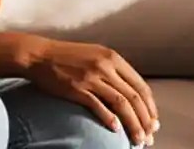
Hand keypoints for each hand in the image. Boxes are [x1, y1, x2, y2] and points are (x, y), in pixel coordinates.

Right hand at [27, 39, 158, 145]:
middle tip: (149, 136)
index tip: (154, 122)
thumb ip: (113, 70)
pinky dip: (109, 119)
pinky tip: (116, 131)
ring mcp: (92, 77)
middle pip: (134, 97)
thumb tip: (131, 93)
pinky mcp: (77, 88)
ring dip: (133, 124)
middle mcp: (106, 66)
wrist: (39, 55)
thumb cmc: (68, 57)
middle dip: (145, 120)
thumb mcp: (96, 55)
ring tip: (138, 139)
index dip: (150, 107)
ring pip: (121, 104)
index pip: (141, 86)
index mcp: (113, 58)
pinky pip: (98, 106)